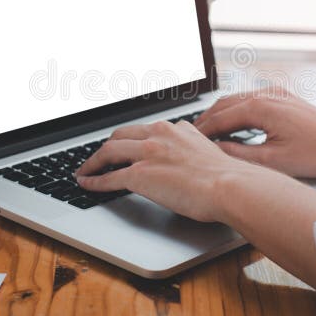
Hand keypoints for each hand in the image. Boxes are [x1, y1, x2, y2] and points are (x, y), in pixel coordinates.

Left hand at [75, 120, 260, 221]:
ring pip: (110, 151)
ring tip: (86, 169)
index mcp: (175, 129)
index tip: (125, 145)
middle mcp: (159, 135)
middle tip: (100, 156)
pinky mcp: (140, 175)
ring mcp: (147, 154)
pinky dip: (94, 180)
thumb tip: (188, 156)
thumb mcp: (207, 150)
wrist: (229, 186)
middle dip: (107, 146)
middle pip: (120, 136)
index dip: (130, 139)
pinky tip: (87, 184)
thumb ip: (191, 147)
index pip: (143, 130)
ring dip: (94, 161)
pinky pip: (109, 177)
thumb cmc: (226, 177)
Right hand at [194, 89, 315, 177]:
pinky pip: (251, 99)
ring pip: (237, 99)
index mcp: (260, 108)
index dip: (203, 131)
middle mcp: (266, 95)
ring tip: (208, 130)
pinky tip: (233, 122)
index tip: (190, 141)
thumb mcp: (273, 161)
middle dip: (207, 119)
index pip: (220, 118)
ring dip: (221, 113)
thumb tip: (216, 151)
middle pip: (225, 104)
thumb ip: (240, 154)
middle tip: (192, 135)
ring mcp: (275, 93)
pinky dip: (236, 109)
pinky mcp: (283, 97)